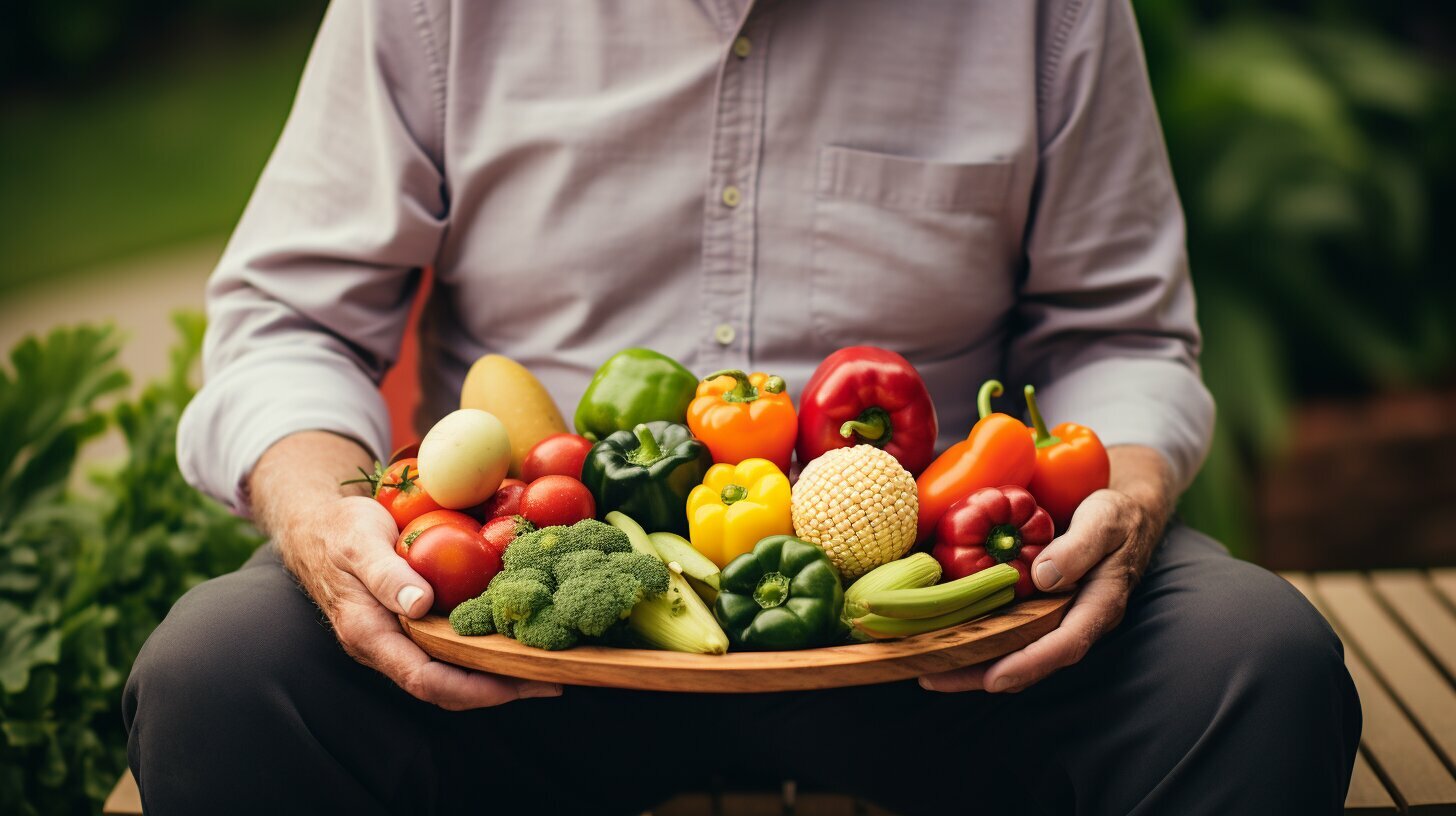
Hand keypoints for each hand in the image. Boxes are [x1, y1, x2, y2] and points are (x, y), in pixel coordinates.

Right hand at [254, 432, 560, 709]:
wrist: (317, 526)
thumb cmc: (340, 531)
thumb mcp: (360, 543)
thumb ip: (387, 575)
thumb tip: (419, 606)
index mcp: (370, 635)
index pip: (427, 680)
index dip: (476, 689)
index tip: (522, 684)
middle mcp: (385, 647)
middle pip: (447, 687)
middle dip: (499, 688)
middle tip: (551, 678)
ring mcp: (398, 640)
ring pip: (450, 672)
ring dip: (495, 673)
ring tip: (543, 664)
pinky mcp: (410, 626)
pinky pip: (449, 649)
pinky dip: (482, 649)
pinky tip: (512, 635)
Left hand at [919, 446, 1171, 693]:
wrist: (1126, 513)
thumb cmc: (1117, 515)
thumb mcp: (1104, 521)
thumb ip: (1079, 547)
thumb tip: (1046, 578)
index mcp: (1098, 607)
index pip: (1065, 645)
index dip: (1029, 664)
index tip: (993, 679)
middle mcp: (1075, 621)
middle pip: (1030, 661)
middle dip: (982, 675)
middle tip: (933, 677)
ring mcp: (1055, 617)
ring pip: (1014, 651)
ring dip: (972, 663)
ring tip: (927, 668)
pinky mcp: (1038, 607)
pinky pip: (1008, 630)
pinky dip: (977, 637)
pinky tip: (943, 636)